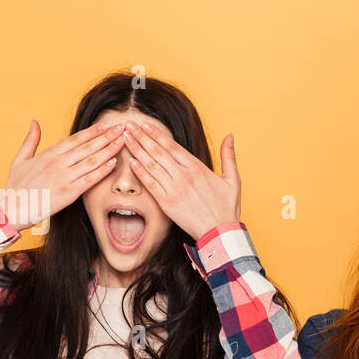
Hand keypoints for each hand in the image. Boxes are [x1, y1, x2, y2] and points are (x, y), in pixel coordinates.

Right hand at [1, 120, 125, 227]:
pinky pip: (89, 180)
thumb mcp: (20, 159)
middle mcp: (57, 163)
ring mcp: (63, 178)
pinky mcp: (68, 194)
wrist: (10, 210)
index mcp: (48, 154)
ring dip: (109, 150)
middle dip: (106, 137)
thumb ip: (30, 141)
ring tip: (122, 142)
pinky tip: (113, 163)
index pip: (75, 139)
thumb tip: (34, 122)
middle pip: (87, 147)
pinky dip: (102, 171)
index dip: (92, 132)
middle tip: (122, 128)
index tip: (106, 125)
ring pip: (91, 161)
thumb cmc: (15, 186)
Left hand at [121, 122, 241, 241]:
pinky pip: (151, 184)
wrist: (220, 233)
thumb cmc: (227, 208)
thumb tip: (230, 136)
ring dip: (137, 150)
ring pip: (151, 165)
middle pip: (158, 152)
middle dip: (141, 137)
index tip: (145, 125)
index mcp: (197, 168)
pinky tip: (131, 162)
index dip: (156, 134)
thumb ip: (229, 156)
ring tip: (125, 138)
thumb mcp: (233, 180)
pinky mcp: (167, 203)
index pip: (172, 146)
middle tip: (128, 125)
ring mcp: (174, 189)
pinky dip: (140, 172)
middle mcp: (184, 176)